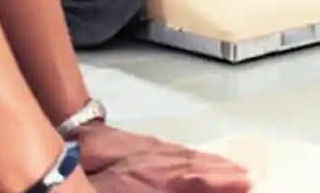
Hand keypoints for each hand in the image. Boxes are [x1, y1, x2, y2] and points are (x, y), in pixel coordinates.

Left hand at [74, 123, 250, 191]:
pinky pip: (184, 152)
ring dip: (218, 166)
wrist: (68, 132)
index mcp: (146, 178)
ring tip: (241, 171)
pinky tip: (210, 160)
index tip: (245, 182)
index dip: (217, 182)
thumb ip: (140, 183)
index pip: (190, 180)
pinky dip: (202, 157)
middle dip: (225, 176)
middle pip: (197, 170)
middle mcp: (156, 163)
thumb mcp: (104, 186)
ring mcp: (155, 152)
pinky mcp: (150, 146)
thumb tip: (181, 176)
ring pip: (193, 160)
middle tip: (251, 179)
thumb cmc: (80, 167)